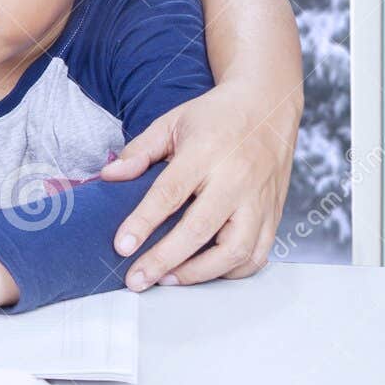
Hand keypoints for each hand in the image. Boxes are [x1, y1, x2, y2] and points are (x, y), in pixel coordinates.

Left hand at [101, 82, 298, 288]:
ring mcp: (260, 199)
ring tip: (168, 279)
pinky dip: (232, 271)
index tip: (122, 247)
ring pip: (236, 251)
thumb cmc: (216, 116)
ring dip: (200, 273)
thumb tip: (109, 176)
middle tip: (137, 279)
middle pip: (201, 230)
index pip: (170, 194)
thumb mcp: (171, 123)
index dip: (143, 223)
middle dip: (165, 260)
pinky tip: (205, 272)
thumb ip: (139, 151)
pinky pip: (259, 253)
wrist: (269, 105)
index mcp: (206, 153)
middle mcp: (237, 179)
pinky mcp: (275, 213)